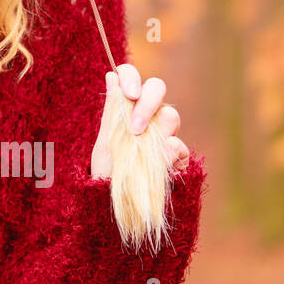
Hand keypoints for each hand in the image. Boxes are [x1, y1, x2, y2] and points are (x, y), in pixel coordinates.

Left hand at [89, 63, 189, 179]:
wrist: (116, 207)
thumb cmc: (107, 174)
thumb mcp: (105, 143)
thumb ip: (112, 113)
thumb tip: (111, 75)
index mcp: (125, 107)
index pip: (130, 76)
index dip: (131, 76)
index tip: (129, 94)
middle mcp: (146, 115)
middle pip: (157, 87)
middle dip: (148, 103)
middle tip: (135, 129)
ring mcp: (164, 134)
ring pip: (170, 115)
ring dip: (156, 131)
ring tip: (142, 152)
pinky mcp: (178, 156)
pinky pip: (179, 146)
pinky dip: (169, 155)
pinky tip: (159, 167)